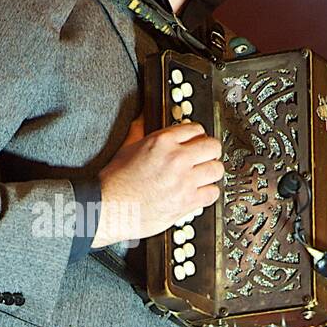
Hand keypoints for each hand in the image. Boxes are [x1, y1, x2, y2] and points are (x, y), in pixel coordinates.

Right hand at [93, 114, 223, 247]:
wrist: (109, 207)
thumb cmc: (114, 182)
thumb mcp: (126, 148)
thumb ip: (139, 131)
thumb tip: (141, 119)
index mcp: (162, 141)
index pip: (196, 129)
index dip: (197, 136)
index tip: (196, 143)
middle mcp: (177, 158)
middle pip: (213, 146)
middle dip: (209, 152)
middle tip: (204, 158)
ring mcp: (184, 180)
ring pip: (216, 170)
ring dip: (210, 172)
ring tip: (202, 176)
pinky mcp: (187, 201)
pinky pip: (213, 193)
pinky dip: (208, 193)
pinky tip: (199, 193)